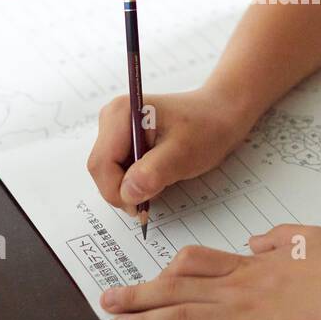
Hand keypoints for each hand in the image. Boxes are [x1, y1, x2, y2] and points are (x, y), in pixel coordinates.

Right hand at [86, 87, 250, 212]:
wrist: (218, 115)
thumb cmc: (206, 128)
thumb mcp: (183, 153)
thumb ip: (153, 173)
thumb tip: (127, 193)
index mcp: (121, 114)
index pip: (102, 164)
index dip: (117, 191)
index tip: (142, 205)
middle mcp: (111, 117)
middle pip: (102, 169)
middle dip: (125, 189)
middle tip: (156, 192)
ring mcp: (114, 128)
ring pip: (108, 173)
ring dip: (131, 185)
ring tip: (161, 177)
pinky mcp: (121, 139)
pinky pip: (118, 169)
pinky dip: (134, 180)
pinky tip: (156, 173)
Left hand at [101, 224, 320, 319]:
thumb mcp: (307, 236)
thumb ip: (277, 238)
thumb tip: (256, 241)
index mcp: (250, 265)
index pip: (197, 262)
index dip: (169, 270)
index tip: (153, 274)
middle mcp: (237, 288)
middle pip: (175, 288)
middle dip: (137, 294)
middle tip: (107, 299)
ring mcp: (241, 316)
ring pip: (180, 317)